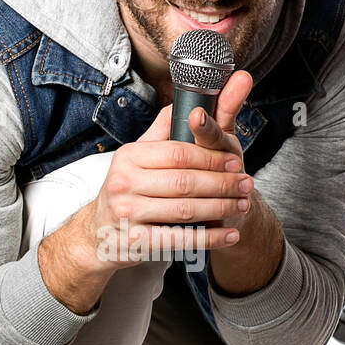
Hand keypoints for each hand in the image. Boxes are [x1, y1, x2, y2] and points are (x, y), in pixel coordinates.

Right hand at [84, 88, 252, 267]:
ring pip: (186, 210)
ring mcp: (128, 214)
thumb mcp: (135, 158)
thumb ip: (160, 133)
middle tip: (247, 183)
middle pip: (185, 182)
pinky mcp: (137, 241)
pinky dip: (210, 238)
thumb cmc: (125, 191)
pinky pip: (182, 239)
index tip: (235, 161)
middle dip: (222, 183)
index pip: (177, 153)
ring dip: (221, 208)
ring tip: (243, 204)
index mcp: (129, 157)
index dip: (211, 157)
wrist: (98, 233)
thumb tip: (184, 103)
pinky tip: (231, 234)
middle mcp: (124, 183)